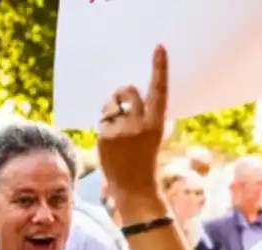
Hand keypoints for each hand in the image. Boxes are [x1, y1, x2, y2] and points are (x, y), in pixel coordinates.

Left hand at [97, 45, 169, 211]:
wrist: (135, 189)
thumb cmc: (145, 161)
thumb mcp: (152, 137)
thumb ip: (142, 117)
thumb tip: (125, 96)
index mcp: (156, 124)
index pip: (159, 91)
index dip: (159, 69)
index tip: (159, 49)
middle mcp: (140, 124)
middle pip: (129, 92)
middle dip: (124, 93)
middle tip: (123, 101)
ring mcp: (121, 130)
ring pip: (111, 105)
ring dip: (112, 110)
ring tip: (117, 129)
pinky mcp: (105, 136)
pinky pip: (102, 121)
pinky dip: (105, 127)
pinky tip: (111, 143)